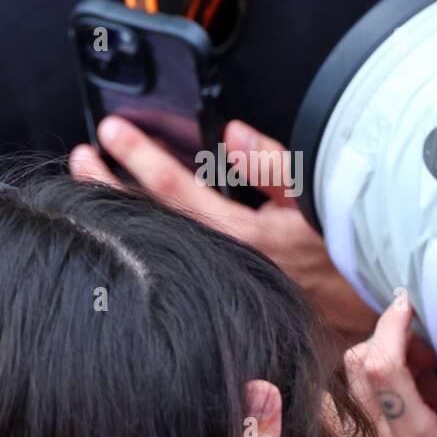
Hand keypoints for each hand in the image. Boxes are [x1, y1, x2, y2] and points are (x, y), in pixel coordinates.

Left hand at [70, 117, 379, 342]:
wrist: (355, 305)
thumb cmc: (340, 249)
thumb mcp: (315, 199)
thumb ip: (271, 165)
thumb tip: (233, 133)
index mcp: (237, 234)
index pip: (175, 189)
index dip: (139, 157)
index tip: (112, 131)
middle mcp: (214, 259)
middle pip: (148, 218)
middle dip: (108, 185)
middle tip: (81, 157)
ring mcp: (209, 275)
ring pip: (154, 236)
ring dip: (120, 205)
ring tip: (91, 179)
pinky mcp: (209, 285)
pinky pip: (167, 252)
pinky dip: (143, 229)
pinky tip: (123, 215)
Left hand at [344, 290, 436, 436]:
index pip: (381, 367)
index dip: (391, 326)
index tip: (405, 303)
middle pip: (356, 367)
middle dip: (387, 340)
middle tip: (424, 348)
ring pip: (347, 385)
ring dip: (378, 365)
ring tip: (420, 379)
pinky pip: (348, 411)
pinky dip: (372, 393)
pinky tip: (404, 403)